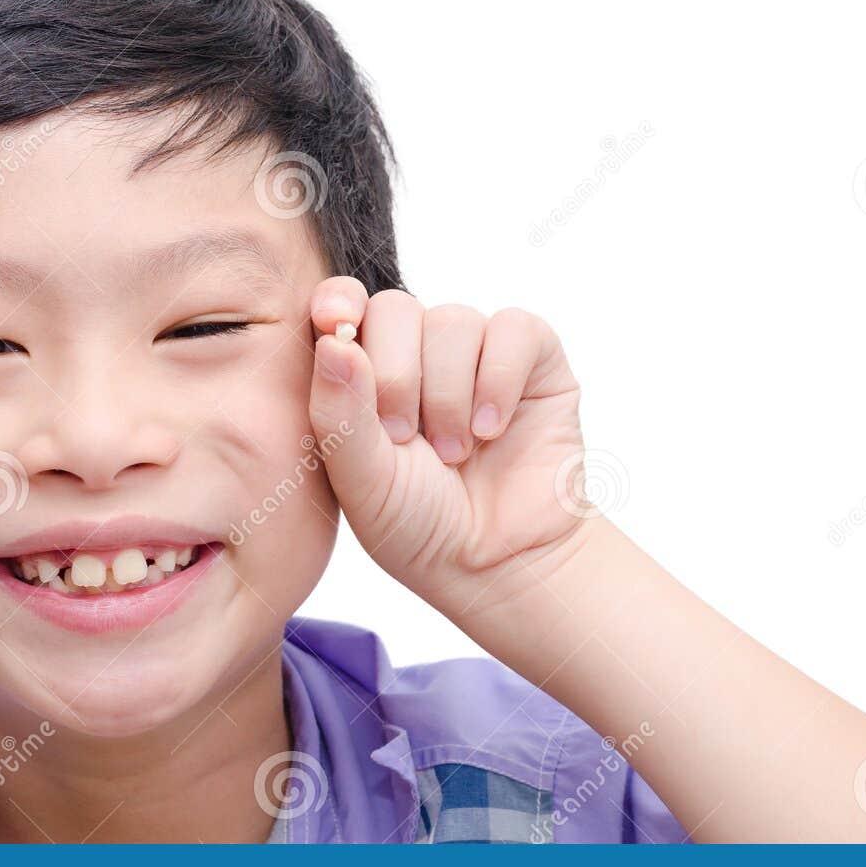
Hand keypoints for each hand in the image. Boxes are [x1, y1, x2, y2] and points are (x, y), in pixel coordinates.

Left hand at [305, 278, 592, 622]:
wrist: (497, 563)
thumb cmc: (417, 524)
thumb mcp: (361, 479)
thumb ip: (338, 412)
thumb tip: (332, 340)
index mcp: (362, 371)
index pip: (342, 306)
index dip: (338, 303)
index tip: (334, 324)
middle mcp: (417, 351)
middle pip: (395, 308)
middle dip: (397, 376)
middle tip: (405, 438)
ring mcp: (475, 351)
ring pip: (453, 320)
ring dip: (448, 394)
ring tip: (454, 452)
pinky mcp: (533, 358)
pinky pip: (513, 329)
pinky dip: (499, 379)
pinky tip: (492, 429)